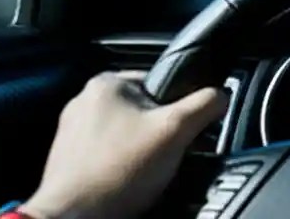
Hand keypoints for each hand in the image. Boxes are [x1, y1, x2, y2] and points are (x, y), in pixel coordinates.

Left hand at [20, 71, 227, 218]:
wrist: (75, 218)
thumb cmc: (119, 171)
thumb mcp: (176, 129)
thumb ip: (205, 104)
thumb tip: (221, 95)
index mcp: (106, 83)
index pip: (159, 84)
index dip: (178, 109)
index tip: (181, 133)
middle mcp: (83, 101)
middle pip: (143, 112)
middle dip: (158, 134)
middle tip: (166, 156)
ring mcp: (71, 133)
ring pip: (126, 137)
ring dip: (140, 153)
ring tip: (145, 174)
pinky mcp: (67, 160)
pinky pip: (108, 157)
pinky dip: (121, 169)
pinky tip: (126, 184)